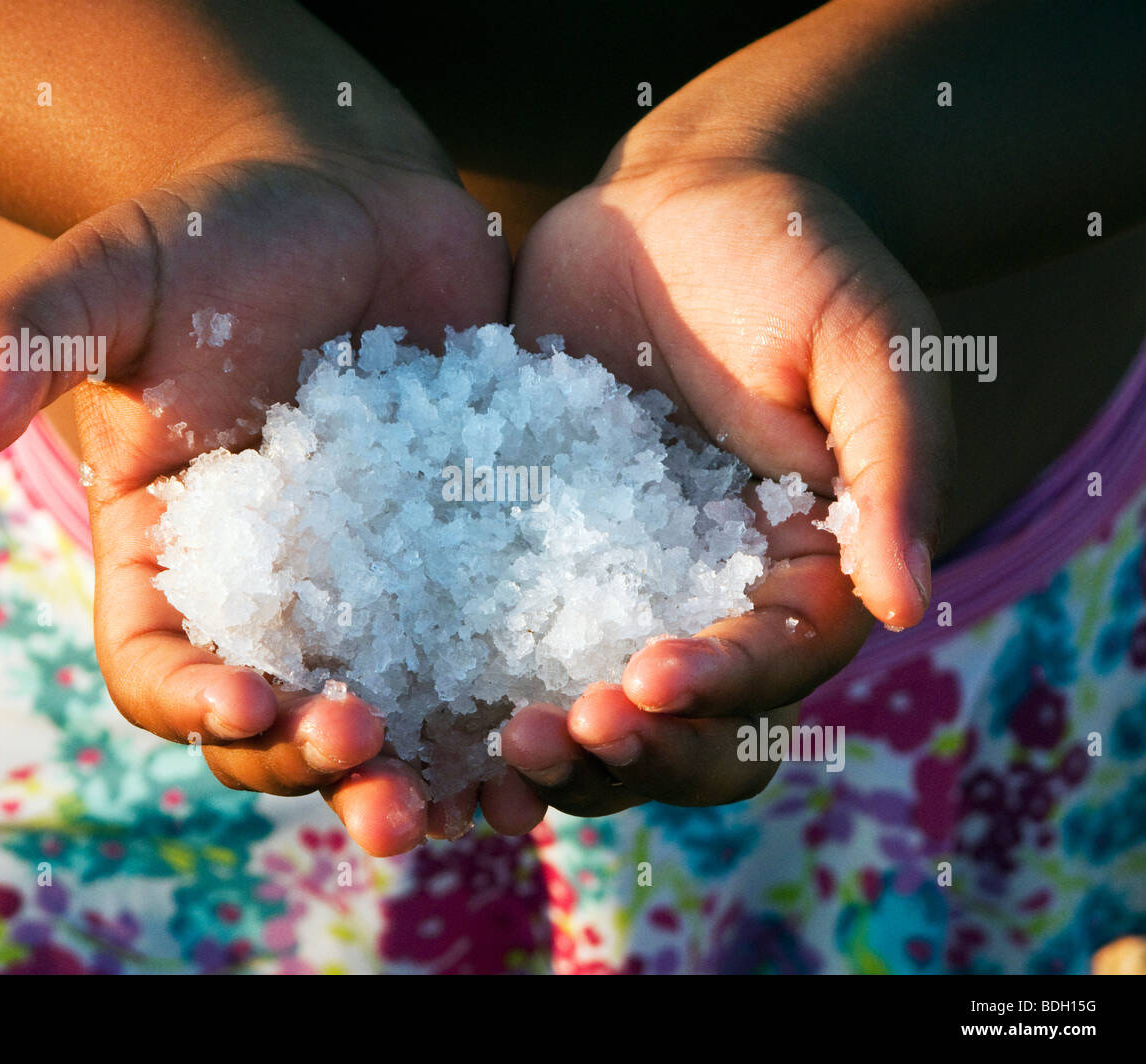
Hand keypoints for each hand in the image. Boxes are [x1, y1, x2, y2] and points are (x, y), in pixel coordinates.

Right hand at [0, 128, 513, 855]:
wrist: (350, 204)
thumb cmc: (217, 233)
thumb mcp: (119, 275)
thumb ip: (33, 340)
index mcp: (172, 557)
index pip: (159, 665)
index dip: (193, 702)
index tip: (248, 702)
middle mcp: (274, 594)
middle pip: (281, 722)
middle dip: (323, 765)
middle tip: (379, 780)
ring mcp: (374, 583)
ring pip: (394, 708)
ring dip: (431, 769)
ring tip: (487, 797)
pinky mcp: (461, 555)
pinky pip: (487, 643)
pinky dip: (517, 695)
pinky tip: (567, 723)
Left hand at [499, 147, 953, 815]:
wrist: (675, 206)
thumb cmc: (791, 260)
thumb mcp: (867, 348)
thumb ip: (894, 469)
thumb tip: (908, 604)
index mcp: (804, 576)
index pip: (773, 667)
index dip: (721, 691)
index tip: (652, 680)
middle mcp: (712, 600)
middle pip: (681, 724)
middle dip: (624, 749)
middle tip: (547, 737)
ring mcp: (619, 584)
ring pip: (590, 701)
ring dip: (549, 743)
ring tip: (491, 740)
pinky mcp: (539, 550)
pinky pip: (508, 628)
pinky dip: (472, 677)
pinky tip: (418, 686)